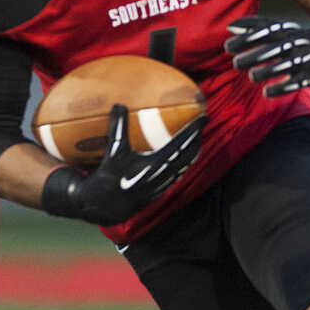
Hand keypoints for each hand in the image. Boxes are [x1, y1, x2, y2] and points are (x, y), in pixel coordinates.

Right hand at [41, 103, 204, 224]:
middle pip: (189, 155)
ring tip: (195, 138)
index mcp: (156, 164)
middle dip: (197, 139)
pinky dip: (184, 162)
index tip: (204, 117)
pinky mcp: (160, 190)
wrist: (105, 205)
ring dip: (193, 151)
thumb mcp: (114, 150)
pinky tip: (182, 157)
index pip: (182, 143)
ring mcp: (164, 184)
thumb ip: (118, 126)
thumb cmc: (108, 177)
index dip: (194, 129)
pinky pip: (178, 173)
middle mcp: (164, 175)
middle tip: (202, 125)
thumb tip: (119, 104)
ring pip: (185, 165)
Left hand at [225, 15, 309, 95]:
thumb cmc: (293, 38)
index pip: (262, 33)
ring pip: (281, 68)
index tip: (227, 47)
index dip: (243, 40)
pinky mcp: (309, 76)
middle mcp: (293, 44)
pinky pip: (294, 84)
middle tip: (236, 64)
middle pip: (270, 51)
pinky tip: (266, 93)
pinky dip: (279, 89)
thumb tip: (229, 27)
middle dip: (250, 58)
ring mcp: (302, 60)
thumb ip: (254, 27)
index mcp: (284, 31)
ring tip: (251, 77)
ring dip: (263, 73)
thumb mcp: (278, 28)